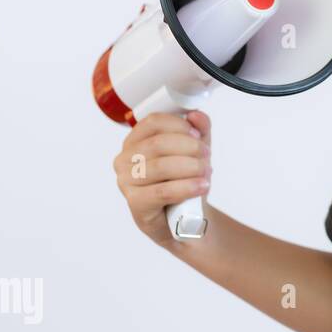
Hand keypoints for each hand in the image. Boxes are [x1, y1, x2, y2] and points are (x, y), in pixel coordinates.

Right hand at [112, 109, 212, 248]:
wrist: (186, 217)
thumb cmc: (184, 180)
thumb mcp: (195, 151)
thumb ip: (199, 130)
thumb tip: (196, 115)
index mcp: (135, 141)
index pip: (153, 122)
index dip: (179, 126)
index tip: (198, 136)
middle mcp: (125, 160)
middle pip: (158, 144)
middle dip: (190, 148)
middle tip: (207, 157)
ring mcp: (126, 182)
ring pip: (162, 167)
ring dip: (191, 168)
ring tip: (206, 174)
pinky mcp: (135, 203)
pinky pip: (163, 191)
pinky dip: (187, 187)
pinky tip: (202, 186)